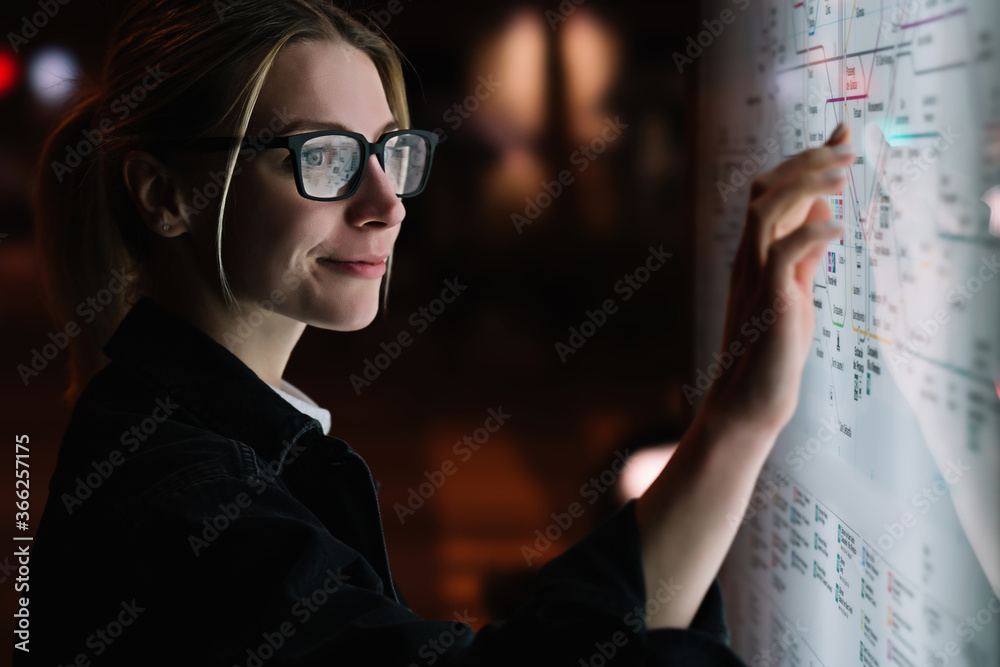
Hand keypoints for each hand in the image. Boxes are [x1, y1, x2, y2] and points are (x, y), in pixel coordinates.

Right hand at [703, 124, 855, 438]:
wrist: (750, 398)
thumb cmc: (772, 349)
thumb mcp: (794, 289)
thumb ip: (804, 252)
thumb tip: (820, 211)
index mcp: (753, 253)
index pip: (770, 190)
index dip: (804, 158)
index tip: (841, 135)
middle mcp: (747, 258)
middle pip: (764, 188)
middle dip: (806, 160)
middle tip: (847, 148)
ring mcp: (753, 277)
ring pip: (766, 209)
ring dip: (806, 184)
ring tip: (844, 174)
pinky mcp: (768, 299)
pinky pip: (783, 252)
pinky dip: (811, 231)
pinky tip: (838, 227)